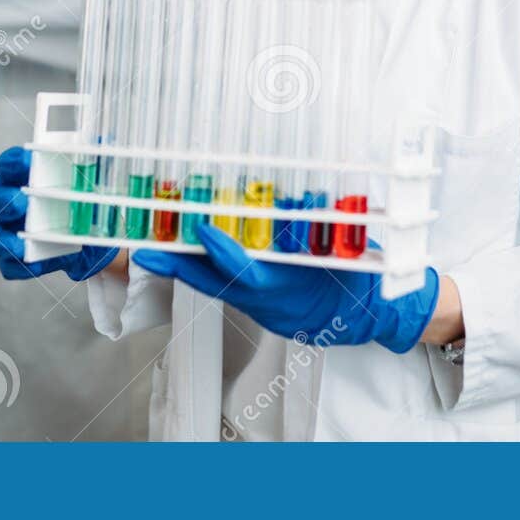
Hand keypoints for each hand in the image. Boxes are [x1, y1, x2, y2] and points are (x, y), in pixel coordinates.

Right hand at [0, 146, 116, 280]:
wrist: (90, 236)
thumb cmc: (79, 198)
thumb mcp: (89, 177)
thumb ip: (90, 159)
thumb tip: (101, 142)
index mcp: (22, 177)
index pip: (10, 164)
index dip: (14, 161)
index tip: (27, 159)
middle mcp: (9, 202)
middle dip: (7, 201)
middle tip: (23, 202)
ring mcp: (8, 232)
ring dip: (6, 240)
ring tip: (20, 246)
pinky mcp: (14, 258)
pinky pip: (10, 265)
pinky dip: (21, 267)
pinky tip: (36, 266)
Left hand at [132, 223, 439, 352]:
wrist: (371, 318)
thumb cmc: (364, 285)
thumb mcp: (350, 258)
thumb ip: (328, 235)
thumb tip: (304, 201)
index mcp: (294, 292)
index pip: (252, 275)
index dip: (226, 253)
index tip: (203, 230)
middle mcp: (271, 304)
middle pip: (219, 286)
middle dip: (182, 267)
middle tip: (148, 251)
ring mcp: (264, 308)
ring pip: (218, 287)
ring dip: (187, 267)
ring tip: (155, 248)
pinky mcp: (261, 304)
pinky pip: (227, 287)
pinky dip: (206, 270)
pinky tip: (188, 254)